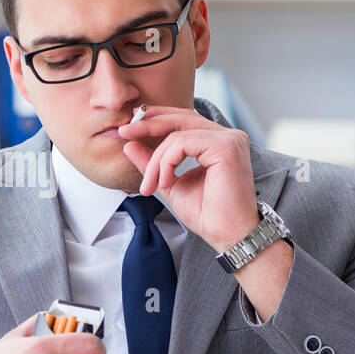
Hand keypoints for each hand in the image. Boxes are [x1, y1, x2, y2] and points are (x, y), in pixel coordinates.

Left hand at [117, 105, 259, 253]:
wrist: (226, 235)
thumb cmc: (207, 214)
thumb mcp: (170, 183)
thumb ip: (152, 163)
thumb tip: (129, 144)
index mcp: (218, 142)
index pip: (184, 120)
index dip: (157, 119)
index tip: (130, 127)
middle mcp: (228, 136)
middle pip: (181, 118)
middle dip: (149, 123)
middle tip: (124, 132)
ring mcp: (230, 140)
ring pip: (177, 134)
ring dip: (156, 160)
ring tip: (151, 185)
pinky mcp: (226, 147)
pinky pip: (183, 143)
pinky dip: (166, 162)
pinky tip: (165, 182)